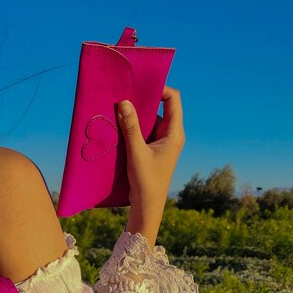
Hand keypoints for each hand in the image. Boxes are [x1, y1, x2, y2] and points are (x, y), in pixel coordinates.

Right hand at [117, 85, 184, 220]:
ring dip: (135, 115)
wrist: (147, 206)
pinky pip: (143, 131)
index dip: (160, 88)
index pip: (173, 99)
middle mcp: (170, 134)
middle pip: (160, 106)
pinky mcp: (152, 149)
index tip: (141, 85)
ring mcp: (161, 142)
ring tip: (118, 109)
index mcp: (174, 133)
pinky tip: (118, 125)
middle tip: (125, 94)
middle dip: (143, 100)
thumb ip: (131, 127)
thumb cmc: (146, 181)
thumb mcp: (137, 153)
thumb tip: (125, 102)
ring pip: (149, 119)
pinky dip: (133, 127)